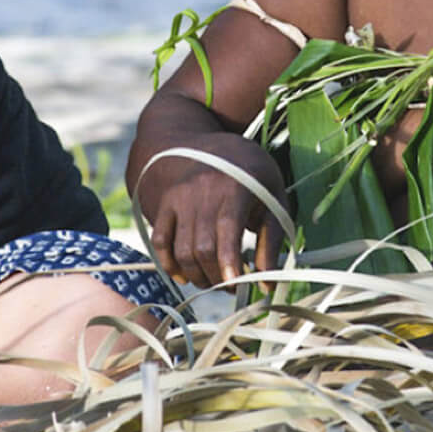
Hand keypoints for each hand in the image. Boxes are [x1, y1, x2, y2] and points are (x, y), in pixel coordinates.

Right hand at [142, 137, 288, 286]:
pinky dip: (169, 264)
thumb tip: (267, 283)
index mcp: (234, 186)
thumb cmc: (252, 173)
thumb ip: (272, 239)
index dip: (230, 265)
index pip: (227, 233)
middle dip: (217, 277)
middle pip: (202, 249)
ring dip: (197, 275)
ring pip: (181, 250)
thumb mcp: (273, 196)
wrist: (212, 143)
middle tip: (232, 288)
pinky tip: (185, 275)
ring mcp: (179, 197)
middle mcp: (202, 191)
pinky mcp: (165, 204)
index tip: (239, 286)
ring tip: (214, 282)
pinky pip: (160, 241)